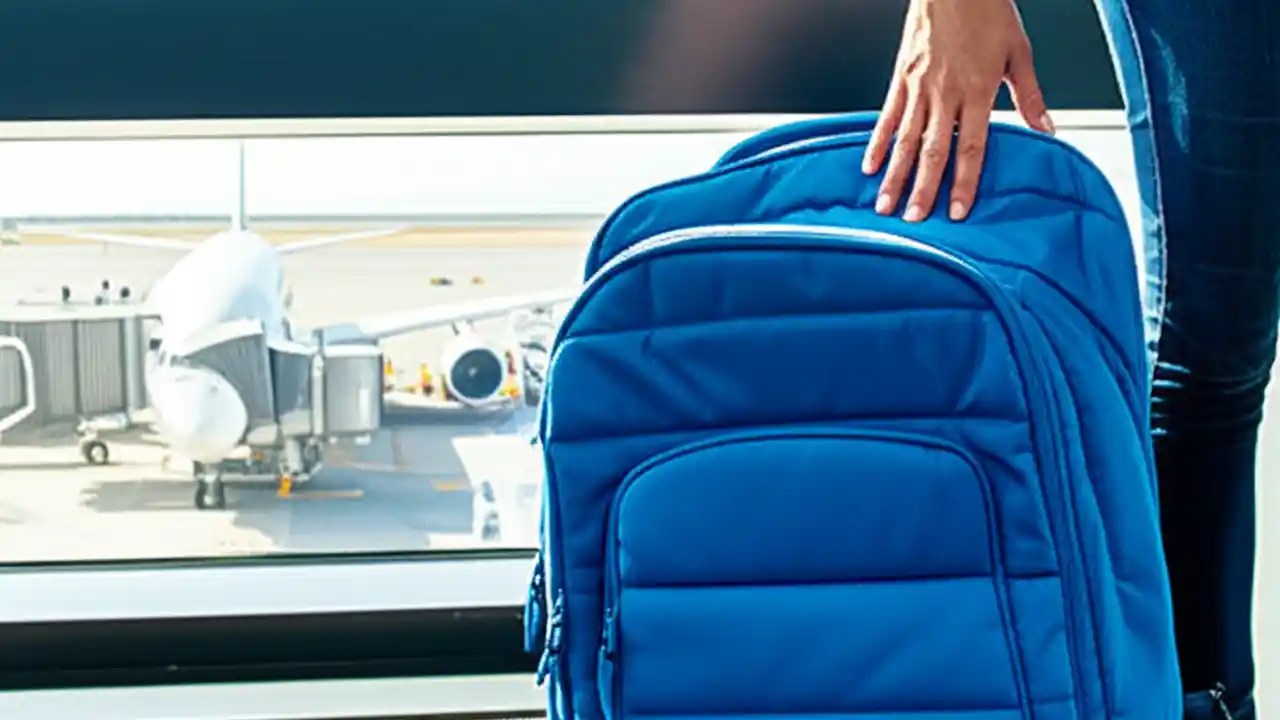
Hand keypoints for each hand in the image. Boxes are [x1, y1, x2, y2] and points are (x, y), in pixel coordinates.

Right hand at [862, 0, 1053, 221]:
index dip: (964, 182)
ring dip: (895, 176)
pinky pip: (886, 116)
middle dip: (922, 189)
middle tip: (914, 220)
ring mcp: (919, 87)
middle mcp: (945, 94)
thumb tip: (1046, 130)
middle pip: (932, 151)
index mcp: (978, 90)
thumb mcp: (1020, 52)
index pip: (971, 147)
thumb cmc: (988, 12)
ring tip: (885, 204)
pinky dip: (877, 143)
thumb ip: (1030, 96)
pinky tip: (870, 166)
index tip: (958, 211)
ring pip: (904, 140)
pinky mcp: (901, 78)